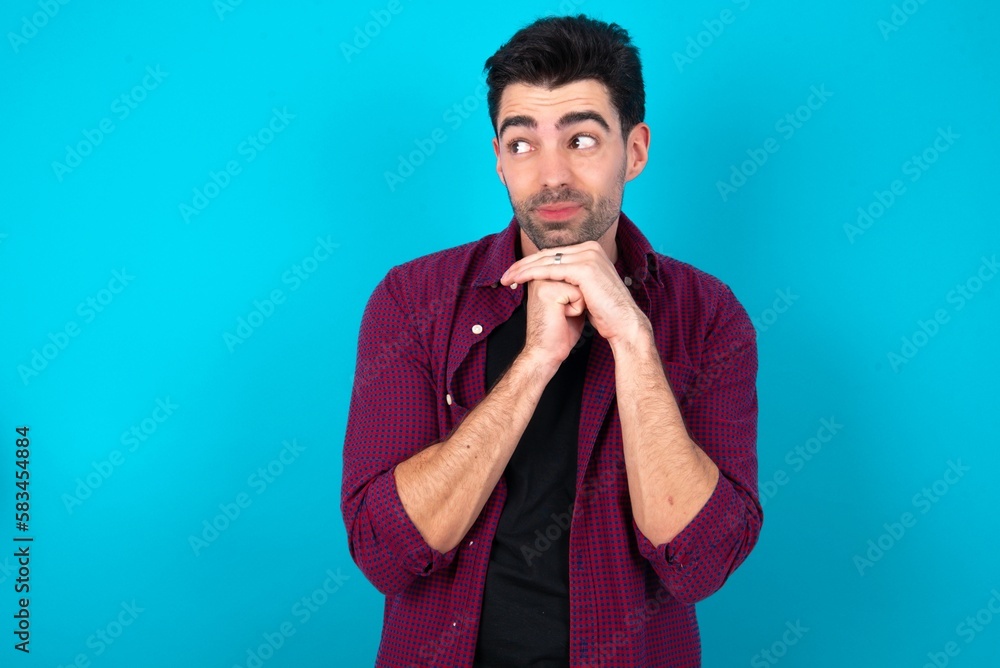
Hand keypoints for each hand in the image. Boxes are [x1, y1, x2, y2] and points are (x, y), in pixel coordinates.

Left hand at [502, 241, 648, 347]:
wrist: (623, 324)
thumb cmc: (604, 312)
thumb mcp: (585, 289)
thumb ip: (571, 279)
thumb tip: (554, 276)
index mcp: (591, 250)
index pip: (554, 254)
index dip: (532, 263)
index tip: (514, 274)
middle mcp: (591, 248)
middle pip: (548, 254)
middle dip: (523, 265)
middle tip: (504, 275)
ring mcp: (589, 256)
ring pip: (546, 260)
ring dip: (523, 269)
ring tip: (506, 278)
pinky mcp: (585, 268)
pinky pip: (551, 269)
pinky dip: (531, 274)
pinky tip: (518, 279)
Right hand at [522, 278, 585, 369]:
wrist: (546, 352)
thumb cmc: (558, 332)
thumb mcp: (569, 303)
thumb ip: (574, 286)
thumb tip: (588, 275)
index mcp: (542, 277)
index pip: (574, 274)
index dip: (577, 295)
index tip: (561, 310)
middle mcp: (540, 276)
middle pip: (578, 277)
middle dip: (577, 298)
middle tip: (561, 314)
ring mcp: (543, 282)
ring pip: (579, 284)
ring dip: (577, 303)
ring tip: (562, 315)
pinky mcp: (548, 291)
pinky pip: (578, 294)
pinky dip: (576, 309)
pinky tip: (562, 317)